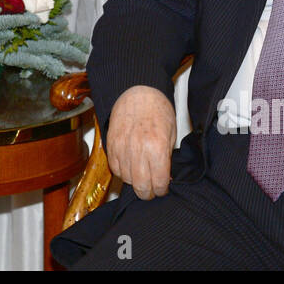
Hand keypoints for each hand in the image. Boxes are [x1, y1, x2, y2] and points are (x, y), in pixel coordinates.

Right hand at [106, 85, 177, 199]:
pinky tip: (130, 167)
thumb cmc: (158, 109)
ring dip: (135, 182)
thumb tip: (166, 177)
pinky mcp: (111, 144)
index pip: (159, 182)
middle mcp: (138, 149)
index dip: (162, 190)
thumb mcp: (171, 134)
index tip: (163, 189)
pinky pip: (115, 168)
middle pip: (141, 186)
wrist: (138, 91)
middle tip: (152, 190)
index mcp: (157, 147)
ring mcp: (122, 147)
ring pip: (127, 179)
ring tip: (141, 176)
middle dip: (148, 193)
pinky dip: (122, 172)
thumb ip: (168, 158)